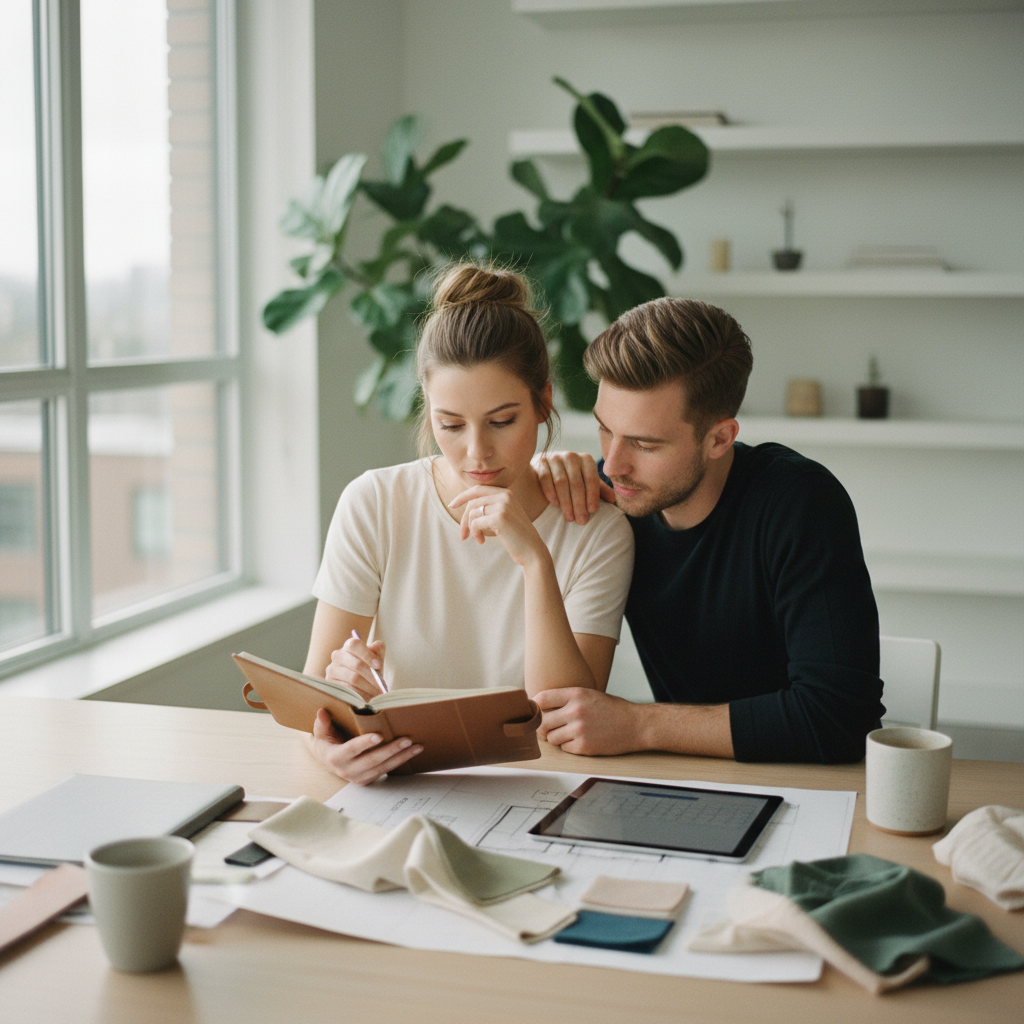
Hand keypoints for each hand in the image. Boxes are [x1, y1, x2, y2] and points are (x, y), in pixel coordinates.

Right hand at [306, 709, 422, 783]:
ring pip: (382, 768)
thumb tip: (321, 711)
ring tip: (417, 747)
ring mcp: (358, 777)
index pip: (351, 749)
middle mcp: (347, 770)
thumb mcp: (320, 731)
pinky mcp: (367, 779)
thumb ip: (322, 722)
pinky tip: (412, 753)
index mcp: (335, 757)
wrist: (326, 758)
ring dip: (401, 758)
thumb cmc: (326, 739)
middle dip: (391, 750)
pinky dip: (400, 762)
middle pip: (372, 760)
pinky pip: (385, 771)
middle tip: (407, 739)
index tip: (380, 735)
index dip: (365, 743)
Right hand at [326, 634, 386, 699]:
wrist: (362, 687)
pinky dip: (360, 693)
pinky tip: (367, 697)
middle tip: (381, 685)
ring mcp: (332, 669)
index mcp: (349, 646)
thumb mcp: (377, 660)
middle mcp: (338, 655)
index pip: (355, 645)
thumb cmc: (370, 670)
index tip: (378, 665)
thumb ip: (378, 651)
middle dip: (372, 676)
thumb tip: (376, 645)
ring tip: (377, 692)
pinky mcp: (330, 683)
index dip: (368, 655)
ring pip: (353, 678)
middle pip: (356, 664)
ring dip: (368, 686)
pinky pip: (347, 689)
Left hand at [448, 485, 546, 567]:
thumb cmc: (516, 536)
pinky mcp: (499, 518)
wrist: (532, 550)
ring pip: (472, 513)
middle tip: (463, 535)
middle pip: (472, 502)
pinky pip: (475, 523)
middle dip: (464, 519)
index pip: (477, 489)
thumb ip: (490, 506)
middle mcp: (505, 496)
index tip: (452, 505)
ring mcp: (502, 505)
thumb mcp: (504, 516)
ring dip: (471, 529)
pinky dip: (474, 533)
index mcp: (506, 492)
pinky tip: (481, 541)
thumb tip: (466, 503)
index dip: (462, 497)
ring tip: (478, 538)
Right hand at [533, 451, 614, 524]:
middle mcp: (571, 456)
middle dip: (579, 503)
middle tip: (581, 521)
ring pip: (561, 482)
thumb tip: (613, 500)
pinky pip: (545, 478)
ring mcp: (554, 458)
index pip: (591, 478)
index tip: (592, 511)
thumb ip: (599, 489)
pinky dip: (551, 492)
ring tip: (569, 518)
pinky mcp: (540, 462)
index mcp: (586, 459)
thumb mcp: (587, 481)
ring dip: (566, 502)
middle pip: (576, 482)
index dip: (593, 495)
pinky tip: (555, 505)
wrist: (548, 466)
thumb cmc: (572, 477)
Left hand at [535, 687, 645, 755]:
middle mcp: (575, 711)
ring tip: (568, 734)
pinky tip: (579, 741)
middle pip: (542, 722)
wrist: (636, 725)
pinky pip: (564, 748)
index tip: (535, 711)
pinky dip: (568, 746)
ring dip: (556, 738)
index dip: (535, 706)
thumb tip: (540, 705)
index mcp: (576, 694)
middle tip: (551, 727)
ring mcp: (579, 730)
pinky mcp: (584, 746)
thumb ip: (567, 699)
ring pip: (551, 738)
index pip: (542, 699)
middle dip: (544, 726)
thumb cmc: (613, 709)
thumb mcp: (590, 694)